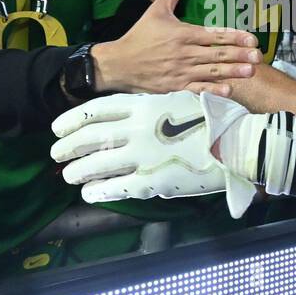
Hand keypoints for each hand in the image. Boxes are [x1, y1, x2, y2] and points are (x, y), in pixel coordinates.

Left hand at [51, 90, 256, 215]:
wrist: (240, 142)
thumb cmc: (216, 118)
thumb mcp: (182, 100)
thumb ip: (154, 108)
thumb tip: (135, 118)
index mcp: (144, 104)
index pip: (95, 110)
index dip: (72, 120)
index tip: (58, 127)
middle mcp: (137, 128)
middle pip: (89, 137)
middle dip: (67, 146)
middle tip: (55, 153)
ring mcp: (142, 156)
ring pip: (96, 164)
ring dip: (77, 171)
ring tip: (69, 176)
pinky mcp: (152, 182)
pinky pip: (116, 188)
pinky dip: (98, 191)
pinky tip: (89, 194)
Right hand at [93, 0, 260, 96]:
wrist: (120, 64)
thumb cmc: (139, 37)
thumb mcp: (155, 11)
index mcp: (183, 34)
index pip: (214, 35)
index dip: (234, 37)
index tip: (251, 38)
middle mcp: (185, 53)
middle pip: (217, 54)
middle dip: (239, 55)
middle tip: (258, 56)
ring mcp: (181, 71)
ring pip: (211, 71)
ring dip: (232, 71)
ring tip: (250, 71)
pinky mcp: (176, 85)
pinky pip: (198, 88)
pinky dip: (213, 89)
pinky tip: (228, 89)